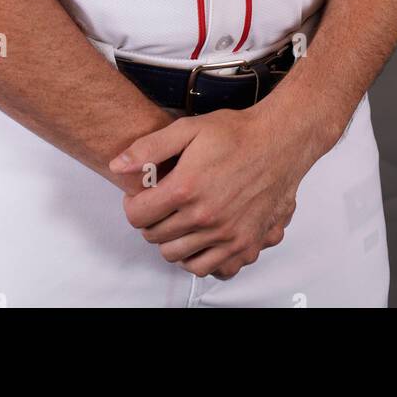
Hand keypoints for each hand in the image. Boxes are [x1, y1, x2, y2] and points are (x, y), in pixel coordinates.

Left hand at [109, 100, 324, 279]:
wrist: (278, 142)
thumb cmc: (235, 134)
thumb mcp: (187, 129)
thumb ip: (149, 148)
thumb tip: (118, 165)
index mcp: (186, 188)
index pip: (138, 216)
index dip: (133, 205)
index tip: (141, 197)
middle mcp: (205, 217)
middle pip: (156, 238)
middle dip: (151, 222)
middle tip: (161, 206)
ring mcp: (226, 235)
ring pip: (178, 257)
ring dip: (172, 241)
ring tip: (178, 221)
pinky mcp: (245, 245)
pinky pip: (210, 268)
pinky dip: (200, 258)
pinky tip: (200, 238)